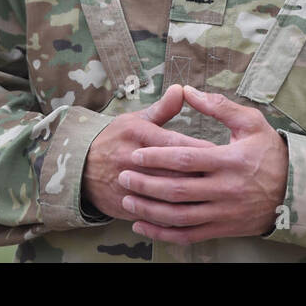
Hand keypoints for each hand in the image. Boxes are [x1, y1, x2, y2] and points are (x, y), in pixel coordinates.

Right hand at [81, 84, 215, 221]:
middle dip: (200, 176)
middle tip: (226, 179)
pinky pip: (153, 214)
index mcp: (138, 134)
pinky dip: (172, 216)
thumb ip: (162, 109)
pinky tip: (192, 215)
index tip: (222, 154)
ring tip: (214, 198)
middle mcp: (132, 159)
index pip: (175, 144)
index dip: (199, 150)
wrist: (79, 167)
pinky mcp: (124, 205)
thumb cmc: (116, 139)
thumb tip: (182, 89)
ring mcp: (127, 184)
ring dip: (190, 198)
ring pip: (164, 195)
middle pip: (173, 171)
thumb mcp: (135, 120)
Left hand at [118, 85, 288, 244]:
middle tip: (123, 176)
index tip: (135, 153)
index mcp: (230, 160)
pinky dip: (164, 233)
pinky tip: (144, 226)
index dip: (157, 157)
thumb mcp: (251, 122)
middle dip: (146, 184)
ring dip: (150, 210)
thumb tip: (187, 90)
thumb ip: (218, 106)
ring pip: (179, 216)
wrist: (296, 190)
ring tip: (127, 200)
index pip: (186, 159)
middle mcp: (225, 189)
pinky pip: (189, 235)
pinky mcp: (224, 229)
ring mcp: (224, 212)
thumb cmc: (270, 152)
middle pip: (178, 190)